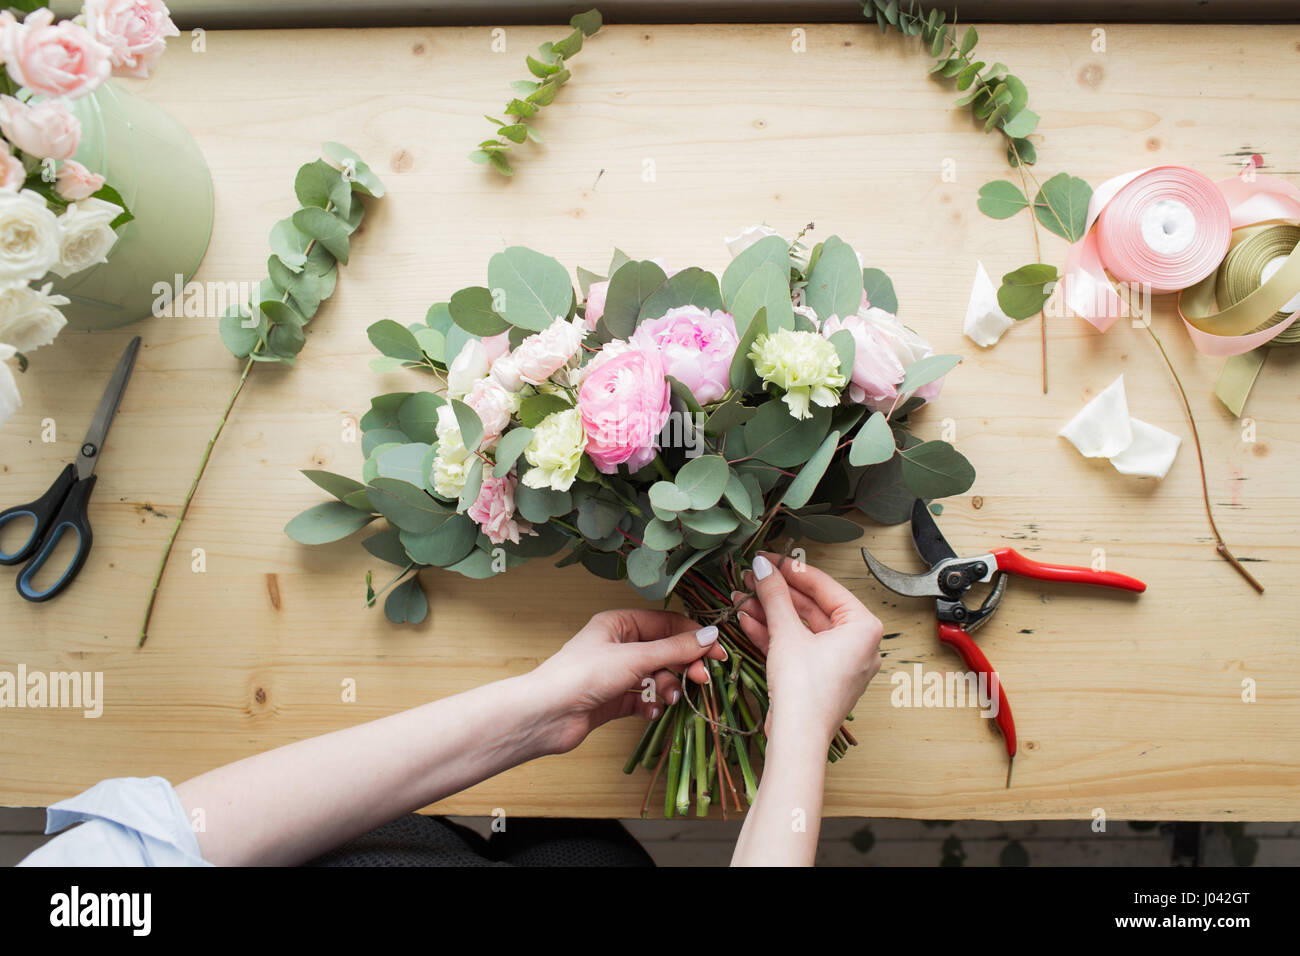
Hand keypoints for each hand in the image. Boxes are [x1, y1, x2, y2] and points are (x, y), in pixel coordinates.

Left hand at [529, 609, 727, 753]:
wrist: (546, 715)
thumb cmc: (584, 675)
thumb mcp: (635, 658)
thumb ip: (675, 649)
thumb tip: (710, 635)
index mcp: (619, 624)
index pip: (666, 624)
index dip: (694, 636)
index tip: (718, 653)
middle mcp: (618, 646)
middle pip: (664, 651)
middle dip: (684, 665)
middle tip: (701, 680)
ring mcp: (616, 674)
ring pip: (656, 676)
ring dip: (668, 687)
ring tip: (668, 699)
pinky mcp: (612, 700)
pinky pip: (643, 699)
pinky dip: (651, 705)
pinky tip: (652, 712)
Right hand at [734, 552, 882, 746]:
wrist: (797, 739)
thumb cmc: (805, 691)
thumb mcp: (786, 633)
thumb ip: (775, 595)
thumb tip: (763, 568)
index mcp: (863, 628)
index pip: (825, 587)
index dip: (792, 570)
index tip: (769, 559)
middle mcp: (858, 645)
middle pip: (812, 607)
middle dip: (777, 593)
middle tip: (752, 577)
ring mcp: (839, 663)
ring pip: (801, 628)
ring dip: (771, 613)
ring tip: (743, 597)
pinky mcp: (820, 677)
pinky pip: (799, 647)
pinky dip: (775, 635)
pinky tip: (749, 620)